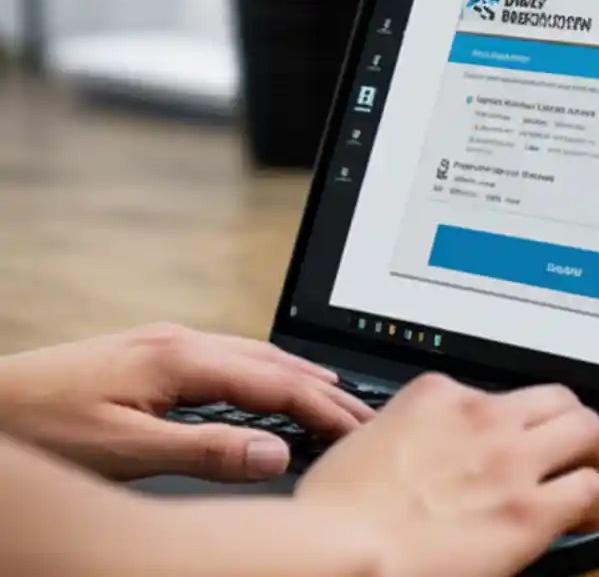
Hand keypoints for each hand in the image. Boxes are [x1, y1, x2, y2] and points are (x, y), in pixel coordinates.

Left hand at [0, 323, 373, 481]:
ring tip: (334, 402)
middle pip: (274, 361)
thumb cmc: (38, 425)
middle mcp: (179, 341)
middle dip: (324, 388)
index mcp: (179, 358)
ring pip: (253, 356)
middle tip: (366, 417)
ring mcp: (165, 343)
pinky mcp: (152, 354)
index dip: (324, 408)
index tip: (361, 429)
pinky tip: (269, 392)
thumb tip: (276, 451)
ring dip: (298, 379)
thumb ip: (204, 452)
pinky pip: (230, 360)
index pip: (275, 382)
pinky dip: (266, 377)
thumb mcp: (124, 451)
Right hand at [297, 374, 598, 576]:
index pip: (491, 395)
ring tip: (588, 476)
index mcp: (433, 397)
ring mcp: (508, 459)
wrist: (335, 553)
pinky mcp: (529, 509)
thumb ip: (399, 440)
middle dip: (566, 424)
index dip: (504, 426)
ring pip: (586, 429)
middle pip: (555, 398)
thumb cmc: (330, 517)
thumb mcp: (360, 447)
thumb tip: (409, 458)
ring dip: (591, 453)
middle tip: (568, 451)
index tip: (504, 445)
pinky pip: (591, 489)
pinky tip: (589, 517)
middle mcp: (479, 416)